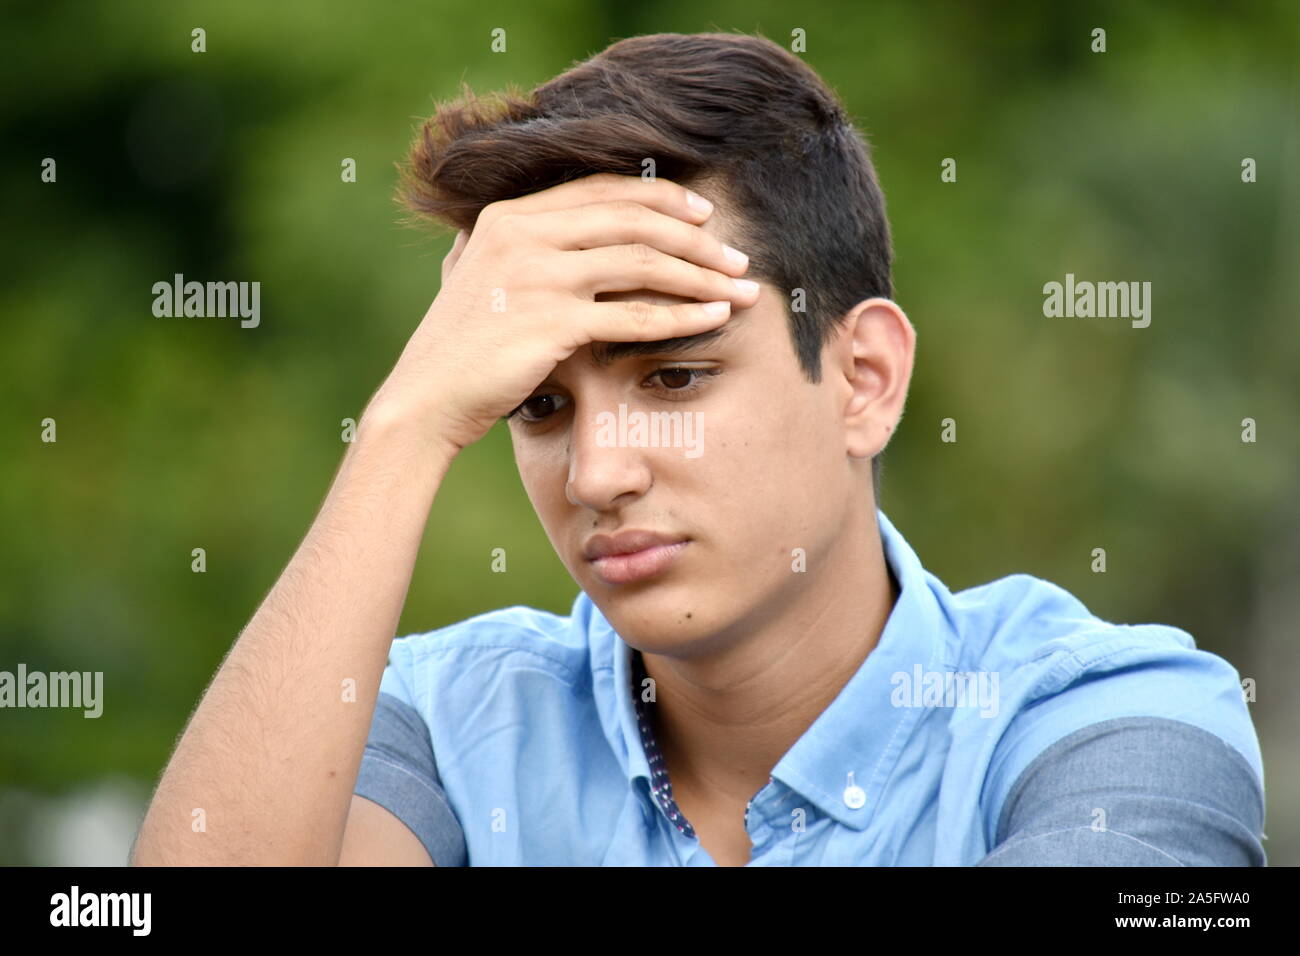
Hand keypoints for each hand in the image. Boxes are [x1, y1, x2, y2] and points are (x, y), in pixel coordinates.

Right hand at [366, 172, 758, 454]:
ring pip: (642, 261)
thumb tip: (560, 233)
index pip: (602, 191)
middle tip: (738, 256)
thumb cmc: (461, 349)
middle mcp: (523, 234)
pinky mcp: (552, 322)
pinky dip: (683, 314)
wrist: (426, 400)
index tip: (704, 215)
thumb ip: (518, 248)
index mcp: (509, 216)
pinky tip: (715, 317)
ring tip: (742, 288)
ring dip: (701, 274)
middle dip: (696, 237)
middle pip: (632, 219)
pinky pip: (636, 313)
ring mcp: (537, 276)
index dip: (661, 198)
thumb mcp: (481, 278)